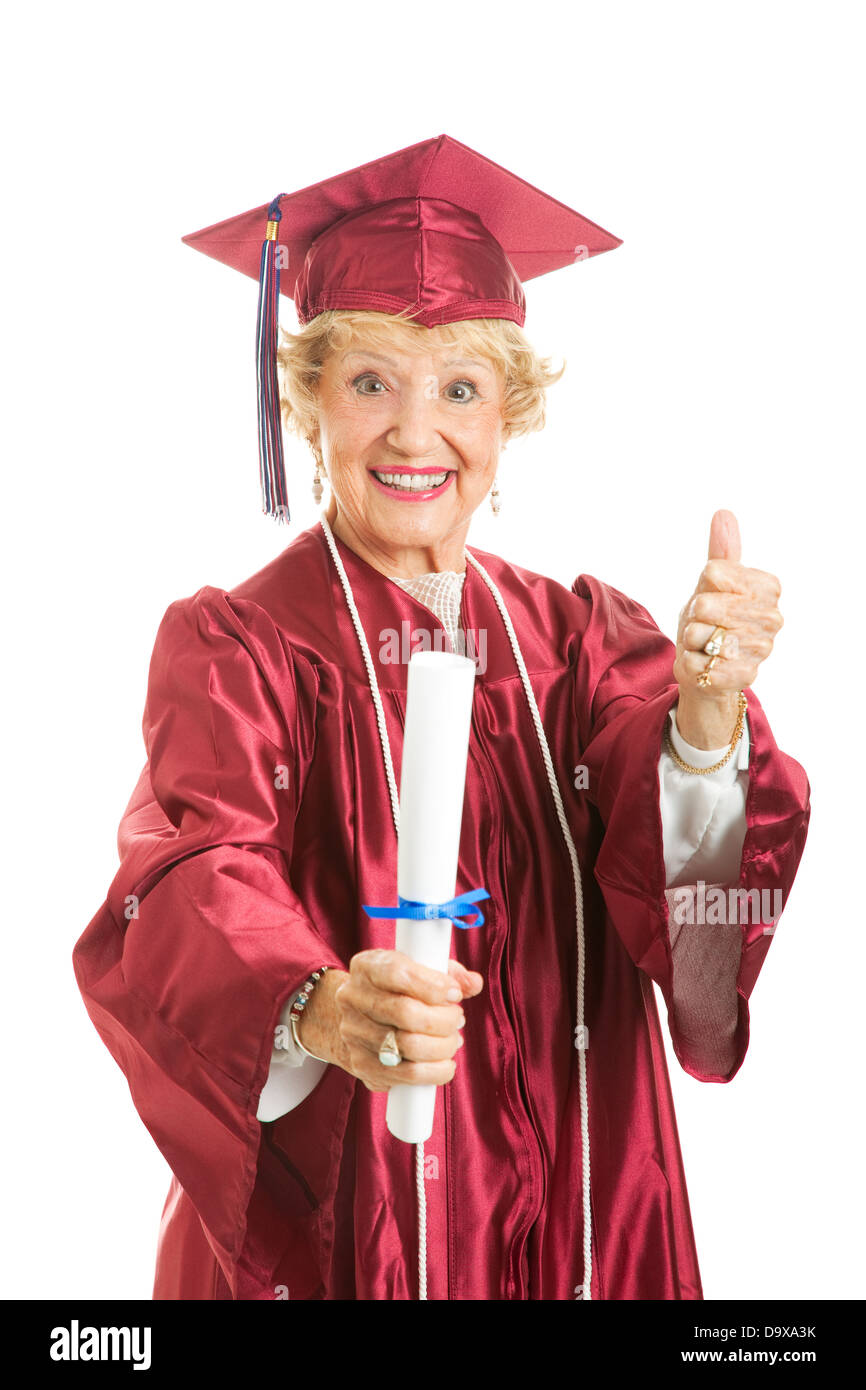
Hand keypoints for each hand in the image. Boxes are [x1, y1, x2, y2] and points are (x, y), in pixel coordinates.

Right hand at [298, 951, 482, 1092]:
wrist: (357, 1017)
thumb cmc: (395, 990)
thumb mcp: (417, 969)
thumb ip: (448, 972)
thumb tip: (473, 983)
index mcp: (366, 967)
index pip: (397, 973)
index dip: (433, 985)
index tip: (454, 992)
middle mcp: (352, 998)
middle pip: (405, 1013)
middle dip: (444, 1020)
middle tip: (458, 1018)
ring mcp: (353, 1033)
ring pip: (408, 1046)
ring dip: (443, 1046)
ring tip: (453, 1040)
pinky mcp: (361, 1064)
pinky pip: (405, 1074)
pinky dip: (435, 1072)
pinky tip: (444, 1063)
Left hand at [673, 509, 783, 747]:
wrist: (706, 663)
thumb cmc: (710, 617)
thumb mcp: (711, 581)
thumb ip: (721, 550)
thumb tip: (724, 513)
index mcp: (768, 587)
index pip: (716, 573)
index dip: (703, 586)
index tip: (712, 596)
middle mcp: (772, 618)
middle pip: (706, 605)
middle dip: (693, 616)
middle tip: (702, 623)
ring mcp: (762, 649)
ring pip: (700, 636)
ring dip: (691, 641)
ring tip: (704, 644)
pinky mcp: (746, 677)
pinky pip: (700, 665)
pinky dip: (692, 664)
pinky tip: (705, 664)